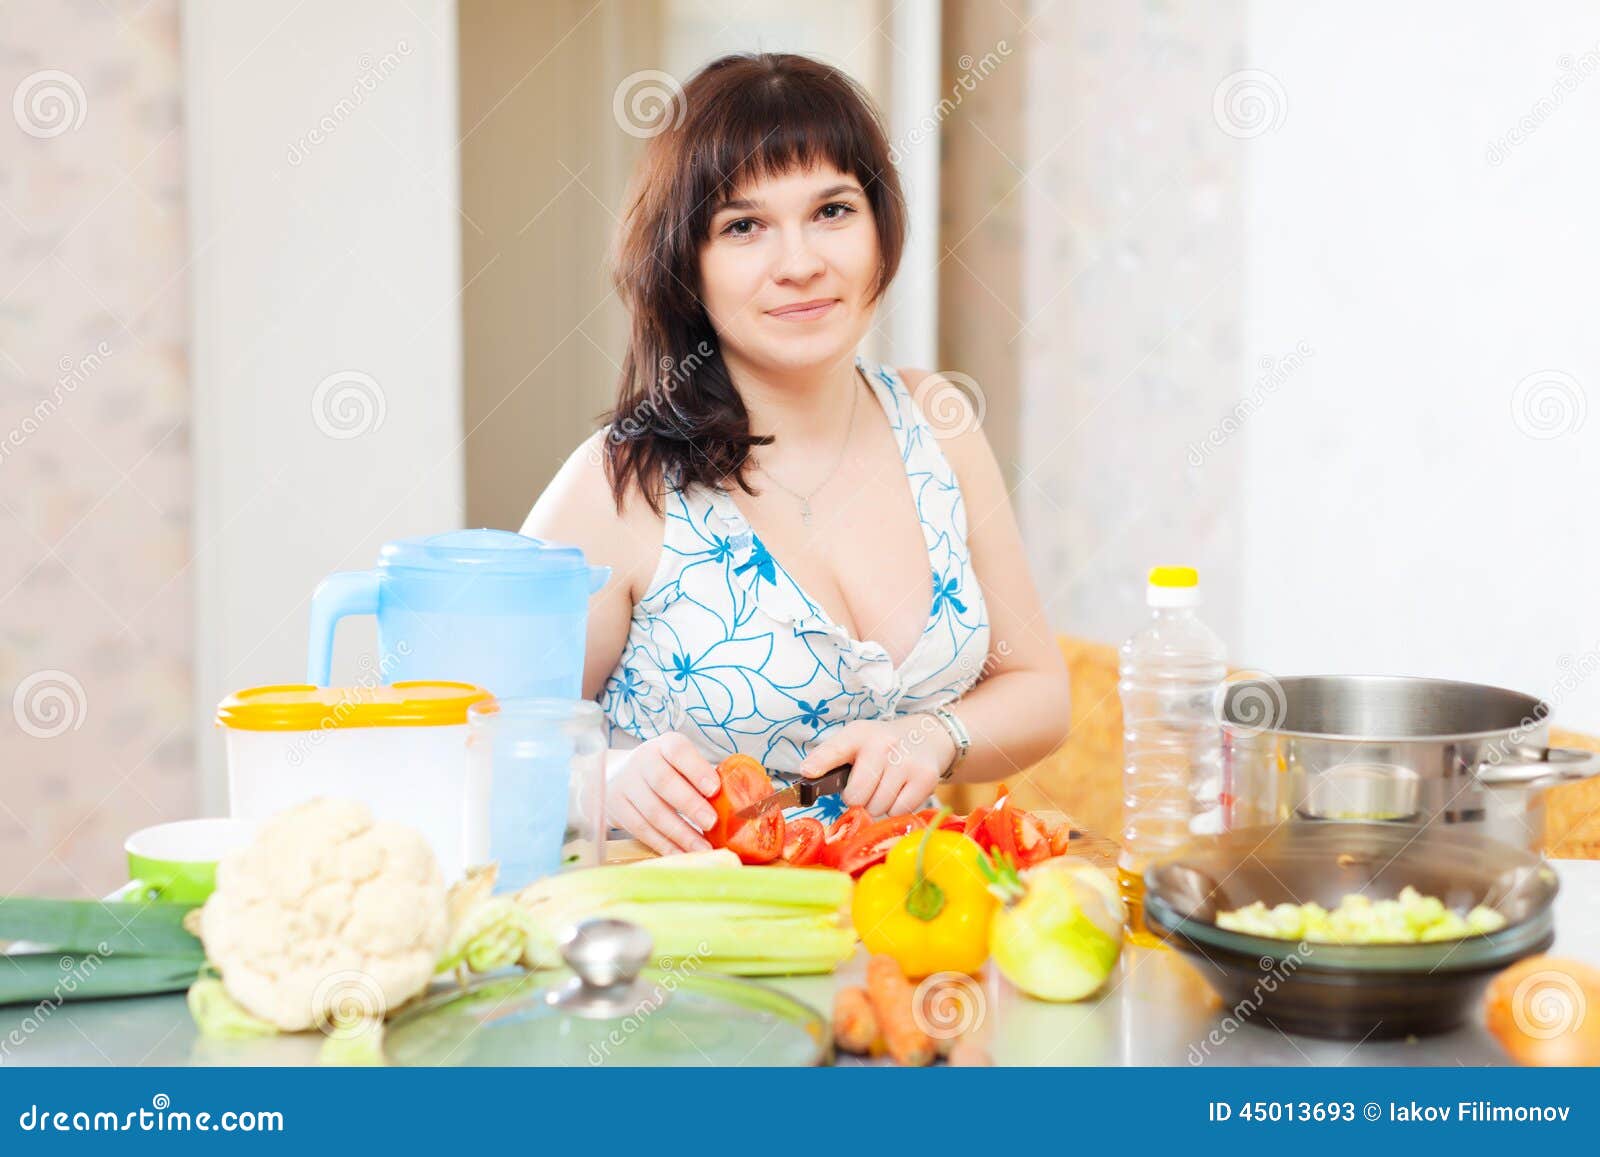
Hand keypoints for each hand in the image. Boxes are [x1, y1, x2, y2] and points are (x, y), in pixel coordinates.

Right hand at [609, 733, 720, 854]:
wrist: (617, 775)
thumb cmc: (663, 770)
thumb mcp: (679, 763)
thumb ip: (702, 777)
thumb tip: (737, 802)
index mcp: (664, 746)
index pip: (678, 751)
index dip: (696, 770)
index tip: (715, 789)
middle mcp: (643, 761)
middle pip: (664, 782)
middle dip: (690, 804)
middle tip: (712, 822)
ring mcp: (627, 786)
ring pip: (653, 812)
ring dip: (681, 833)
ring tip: (703, 848)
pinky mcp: (618, 810)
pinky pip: (643, 831)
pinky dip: (665, 845)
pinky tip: (684, 854)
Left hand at [794, 715, 955, 816]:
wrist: (926, 736)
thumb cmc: (880, 745)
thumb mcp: (854, 741)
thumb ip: (829, 759)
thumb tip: (806, 776)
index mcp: (859, 734)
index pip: (835, 749)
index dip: (819, 763)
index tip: (808, 772)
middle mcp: (883, 745)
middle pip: (856, 796)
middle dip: (856, 798)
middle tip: (865, 786)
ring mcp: (906, 762)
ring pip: (877, 808)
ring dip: (876, 804)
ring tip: (884, 786)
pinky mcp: (925, 778)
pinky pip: (898, 812)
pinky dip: (895, 808)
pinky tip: (900, 790)